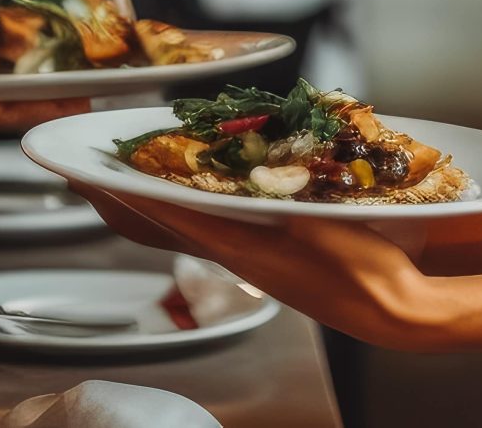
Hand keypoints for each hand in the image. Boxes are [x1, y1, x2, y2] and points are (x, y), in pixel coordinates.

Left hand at [69, 187, 458, 350]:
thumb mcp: (322, 224)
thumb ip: (279, 204)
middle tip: (89, 174)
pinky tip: (193, 199)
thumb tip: (238, 184)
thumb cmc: (364, 270)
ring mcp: (250, 261)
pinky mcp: (266, 262)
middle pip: (160, 225)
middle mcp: (237, 255)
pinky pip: (209, 233)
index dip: (126, 191)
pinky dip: (186, 211)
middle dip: (122, 200)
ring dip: (150, 204)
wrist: (391, 310)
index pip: (167, 214)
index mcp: (242, 246)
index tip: (92, 171)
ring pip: (180, 229)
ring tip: (127, 179)